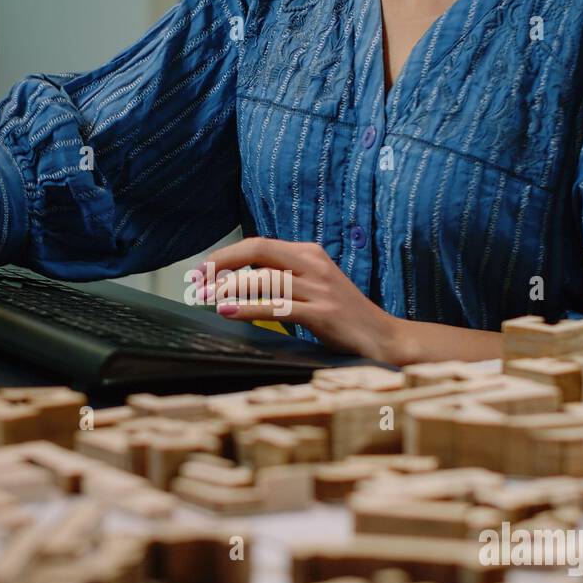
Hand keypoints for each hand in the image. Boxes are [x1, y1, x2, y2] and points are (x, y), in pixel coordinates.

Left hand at [197, 237, 402, 360]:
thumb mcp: (312, 287)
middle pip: (258, 251)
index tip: (202, 270)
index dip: (226, 256)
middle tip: (197, 280)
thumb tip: (239, 280)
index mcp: (309, 253)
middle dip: (222, 263)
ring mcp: (320, 288)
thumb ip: (283, 279)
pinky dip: (248, 308)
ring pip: (264, 279)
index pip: (258, 245)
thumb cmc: (343, 316)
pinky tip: (228, 312)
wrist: (384, 338)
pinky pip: (278, 307)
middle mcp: (314, 264)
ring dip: (229, 288)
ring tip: (206, 299)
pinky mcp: (324, 313)